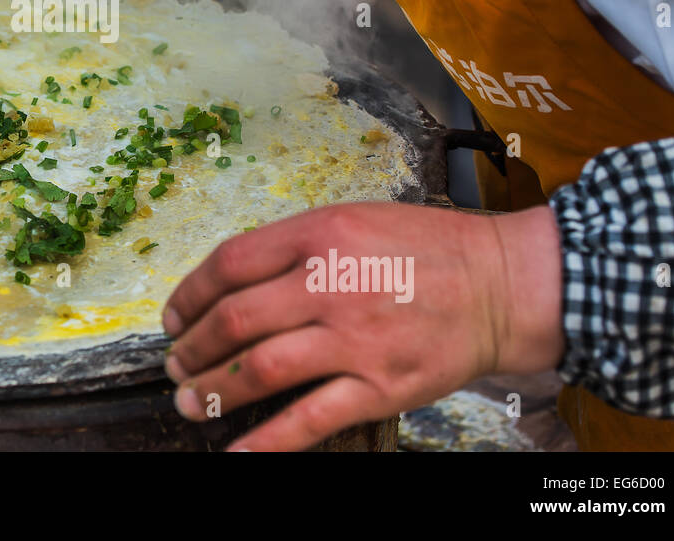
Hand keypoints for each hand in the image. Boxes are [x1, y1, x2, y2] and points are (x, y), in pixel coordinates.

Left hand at [162, 201, 563, 450]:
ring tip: (191, 403)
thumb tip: (231, 280)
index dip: (189, 295)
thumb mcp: (351, 220)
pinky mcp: (380, 385)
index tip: (173, 317)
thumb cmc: (425, 248)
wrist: (500, 285)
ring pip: (260, 369)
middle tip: (174, 366)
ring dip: (214, 391)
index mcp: (318, 236)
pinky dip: (268, 442)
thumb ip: (292, 245)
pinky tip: (237, 453)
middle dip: (192, 349)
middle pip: (234, 320)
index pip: (229, 264)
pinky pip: (310, 418)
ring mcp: (354, 339)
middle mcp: (329, 284)